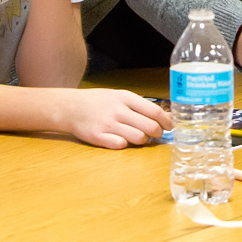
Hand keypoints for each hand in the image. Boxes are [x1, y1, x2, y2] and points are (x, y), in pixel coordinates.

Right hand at [56, 88, 171, 148]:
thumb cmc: (98, 102)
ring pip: (138, 138)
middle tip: (155, 134)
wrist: (70, 107)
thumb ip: (140, 105)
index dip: (166, 121)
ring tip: (139, 137)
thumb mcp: (119, 96)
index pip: (154, 111)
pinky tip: (122, 140)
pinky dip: (125, 145)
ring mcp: (108, 124)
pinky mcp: (99, 137)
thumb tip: (165, 115)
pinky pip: (121, 145)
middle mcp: (118, 110)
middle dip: (157, 133)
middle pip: (150, 127)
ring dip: (143, 140)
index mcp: (125, 98)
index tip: (170, 126)